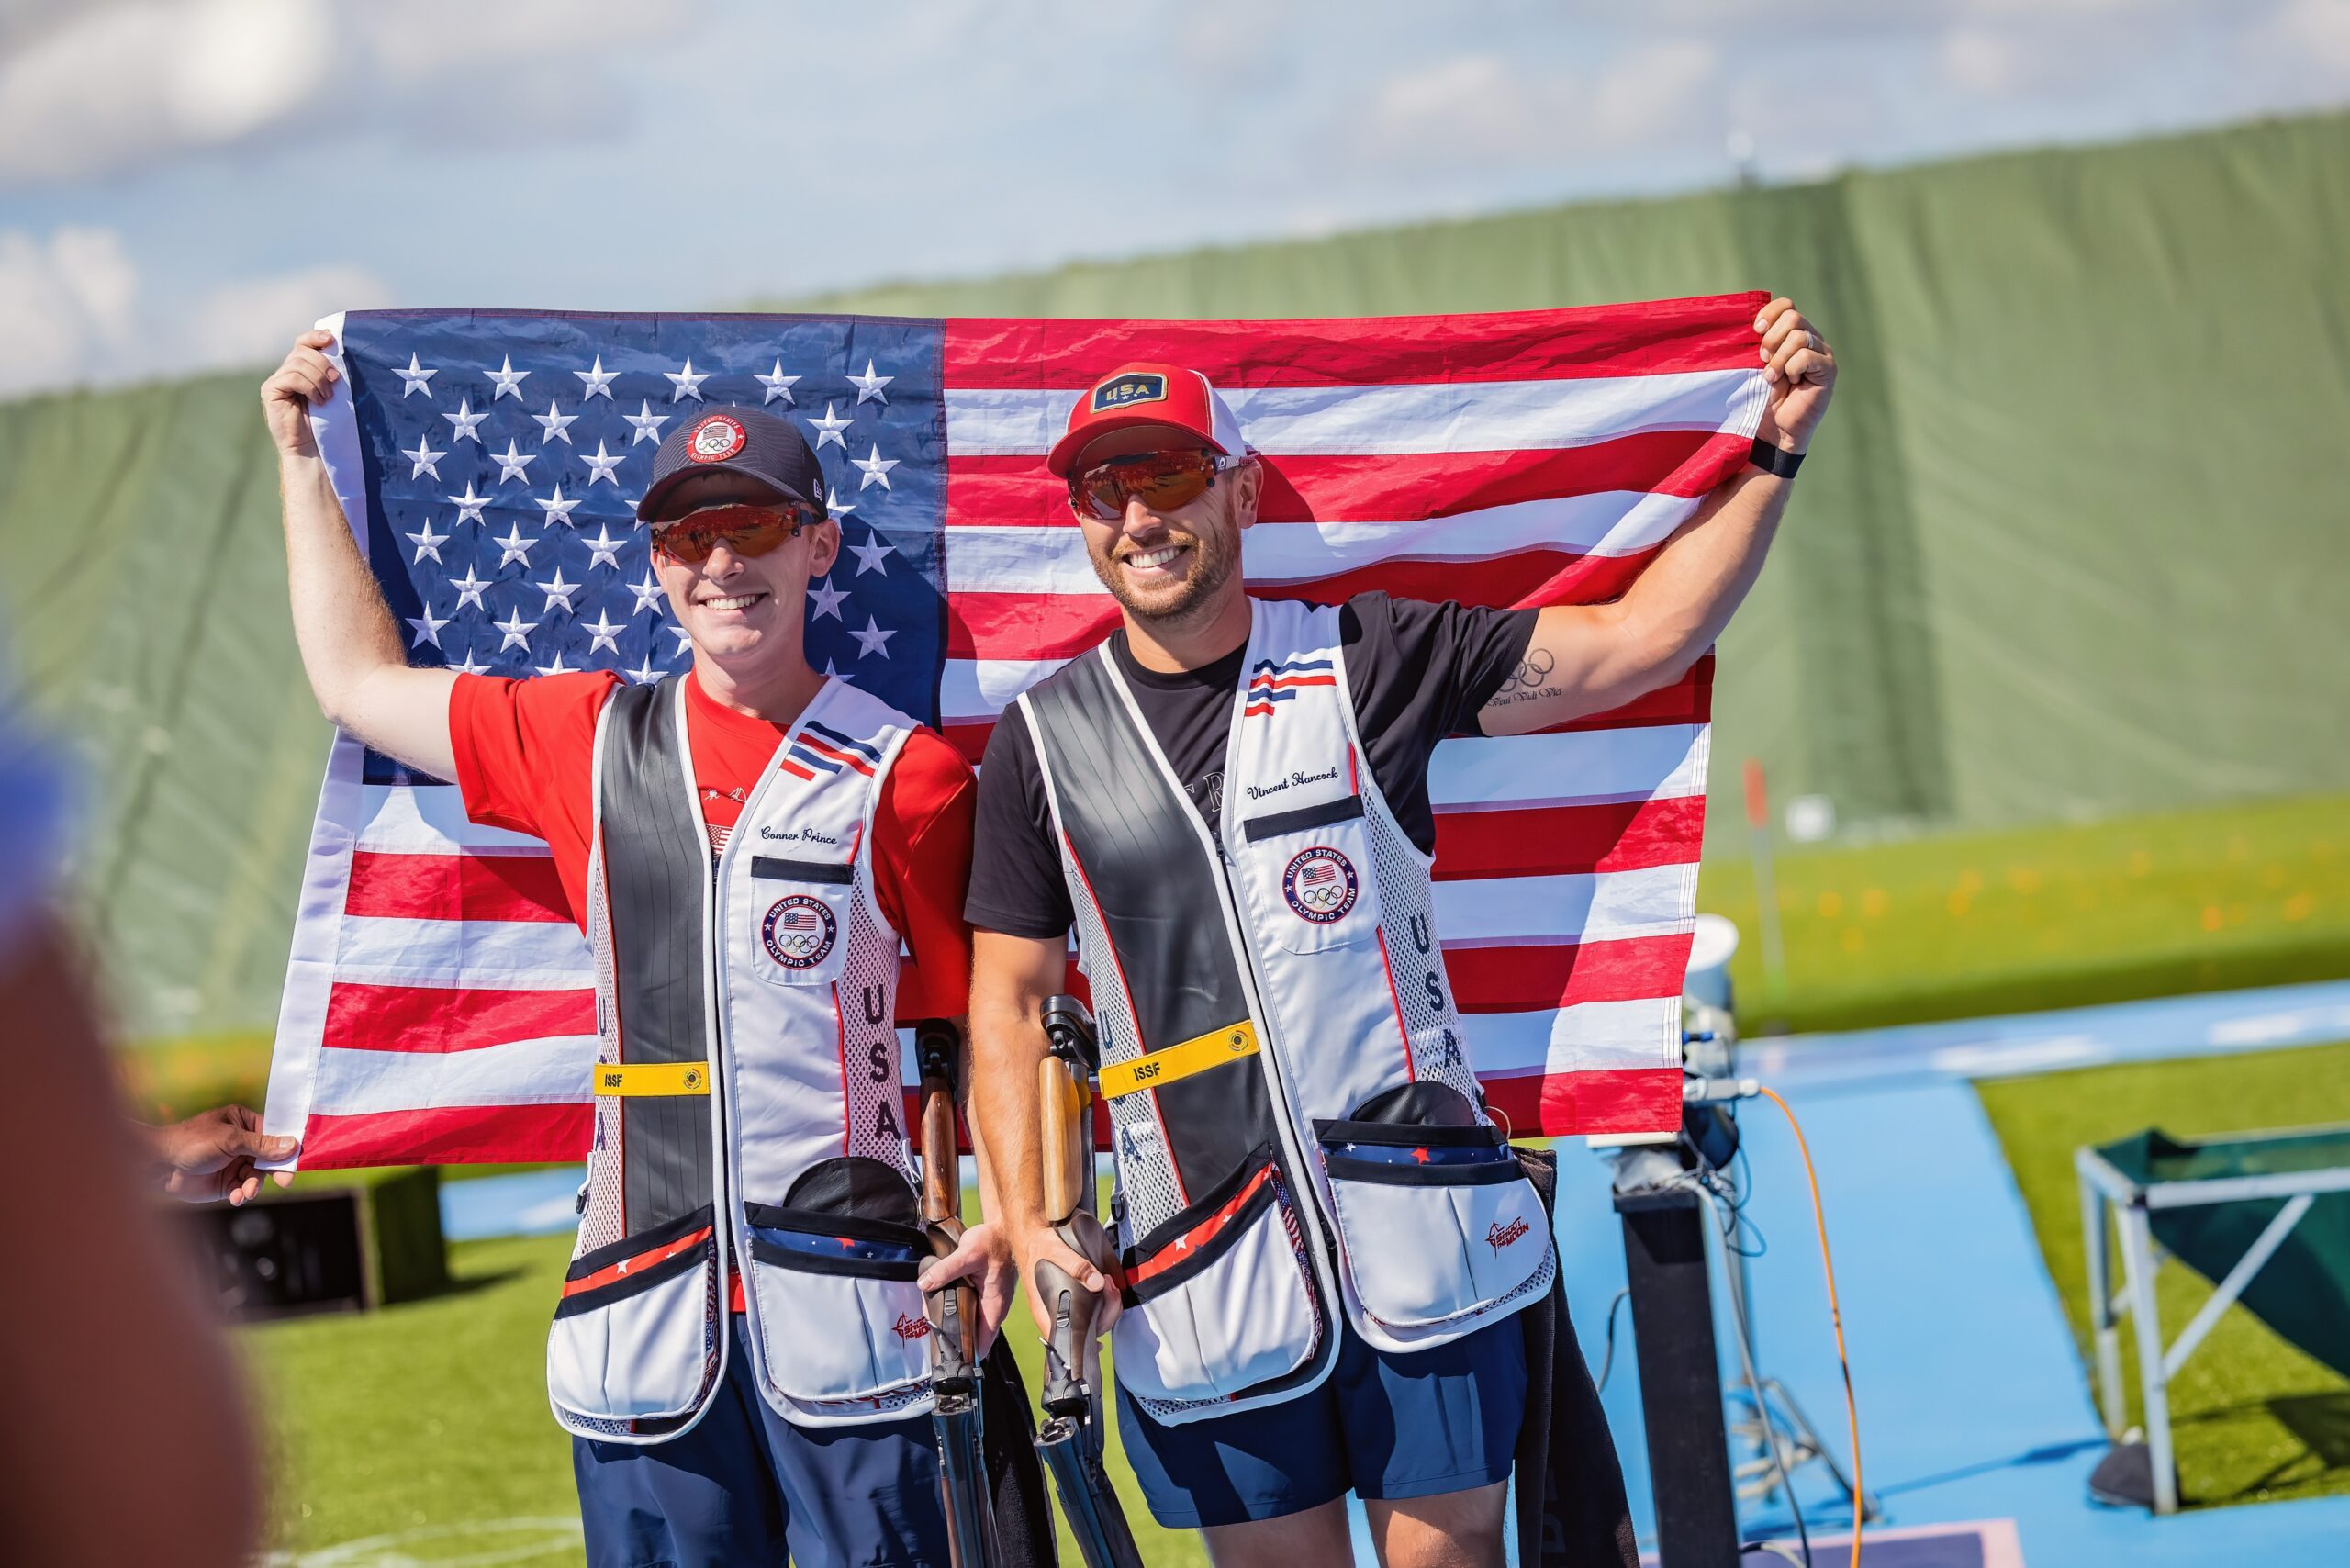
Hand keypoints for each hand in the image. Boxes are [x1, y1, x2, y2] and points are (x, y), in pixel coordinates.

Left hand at [151, 1106, 296, 1205]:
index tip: (296, 1162)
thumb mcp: (230, 1140)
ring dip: (254, 1186)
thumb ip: (262, 1145)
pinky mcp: (225, 1183)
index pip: (274, 1134)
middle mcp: (241, 1143)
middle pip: (269, 1158)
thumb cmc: (192, 1142)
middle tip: (285, 1182)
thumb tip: (293, 1144)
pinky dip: (242, 1194)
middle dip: (272, 1171)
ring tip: (244, 1193)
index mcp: (243, 1122)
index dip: (286, 1148)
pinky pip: (243, 1189)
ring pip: (257, 1177)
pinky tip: (235, 1197)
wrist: (158, 1165)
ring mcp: (233, 1163)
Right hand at [260, 329, 339, 462]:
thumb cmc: (324, 421)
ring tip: (327, 397)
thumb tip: (338, 349)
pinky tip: (318, 401)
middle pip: (302, 351)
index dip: (315, 337)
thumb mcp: (329, 391)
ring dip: (318, 379)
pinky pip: (292, 378)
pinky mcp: (270, 391)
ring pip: (298, 364)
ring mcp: (276, 380)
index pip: (302, 342)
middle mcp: (285, 370)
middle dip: (323, 363)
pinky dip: (309, 387)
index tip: (331, 339)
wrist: (311, 447)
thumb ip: (329, 372)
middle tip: (336, 381)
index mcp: (299, 367)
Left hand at [917, 1220, 1019, 1355]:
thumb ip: (946, 1270)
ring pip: (971, 1320)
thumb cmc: (992, 1242)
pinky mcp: (984, 1293)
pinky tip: (941, 1302)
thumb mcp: (967, 1254)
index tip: (952, 1358)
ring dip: (954, 1321)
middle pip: (974, 1332)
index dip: (969, 1352)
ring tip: (933, 1314)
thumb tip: (924, 1284)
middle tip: (933, 1328)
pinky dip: (957, 1308)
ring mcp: (990, 1300)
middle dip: (954, 1334)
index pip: (984, 1340)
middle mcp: (994, 1307)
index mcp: (995, 1305)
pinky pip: (970, 1308)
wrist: (1002, 1228)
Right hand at [1014, 1220, 1120, 1340]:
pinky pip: (1090, 1305)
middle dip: (1105, 1313)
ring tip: (1108, 1283)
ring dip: (1106, 1304)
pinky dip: (1103, 1299)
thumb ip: (1076, 1266)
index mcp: (1045, 1309)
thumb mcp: (1055, 1251)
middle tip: (1109, 1288)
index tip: (1101, 1330)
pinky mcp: (1071, 1293)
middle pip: (1085, 1329)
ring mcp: (1064, 1302)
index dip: (1084, 1342)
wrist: (1030, 1231)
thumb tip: (1098, 1283)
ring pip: (1090, 1317)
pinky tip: (1106, 1285)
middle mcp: (1055, 1310)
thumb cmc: (1037, 1244)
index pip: (1064, 1339)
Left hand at [1754, 298, 1835, 453]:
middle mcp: (1811, 339)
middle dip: (1771, 339)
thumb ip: (1760, 342)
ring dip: (1778, 359)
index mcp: (1793, 333)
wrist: (1772, 429)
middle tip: (1763, 361)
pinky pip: (1807, 356)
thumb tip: (1755, 322)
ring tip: (1773, 377)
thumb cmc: (1761, 397)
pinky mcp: (1828, 370)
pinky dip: (1791, 368)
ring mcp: (1822, 354)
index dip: (1769, 314)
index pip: (1787, 305)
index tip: (1755, 331)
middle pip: (1793, 316)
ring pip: (1799, 336)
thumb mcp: (1756, 365)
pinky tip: (1790, 382)